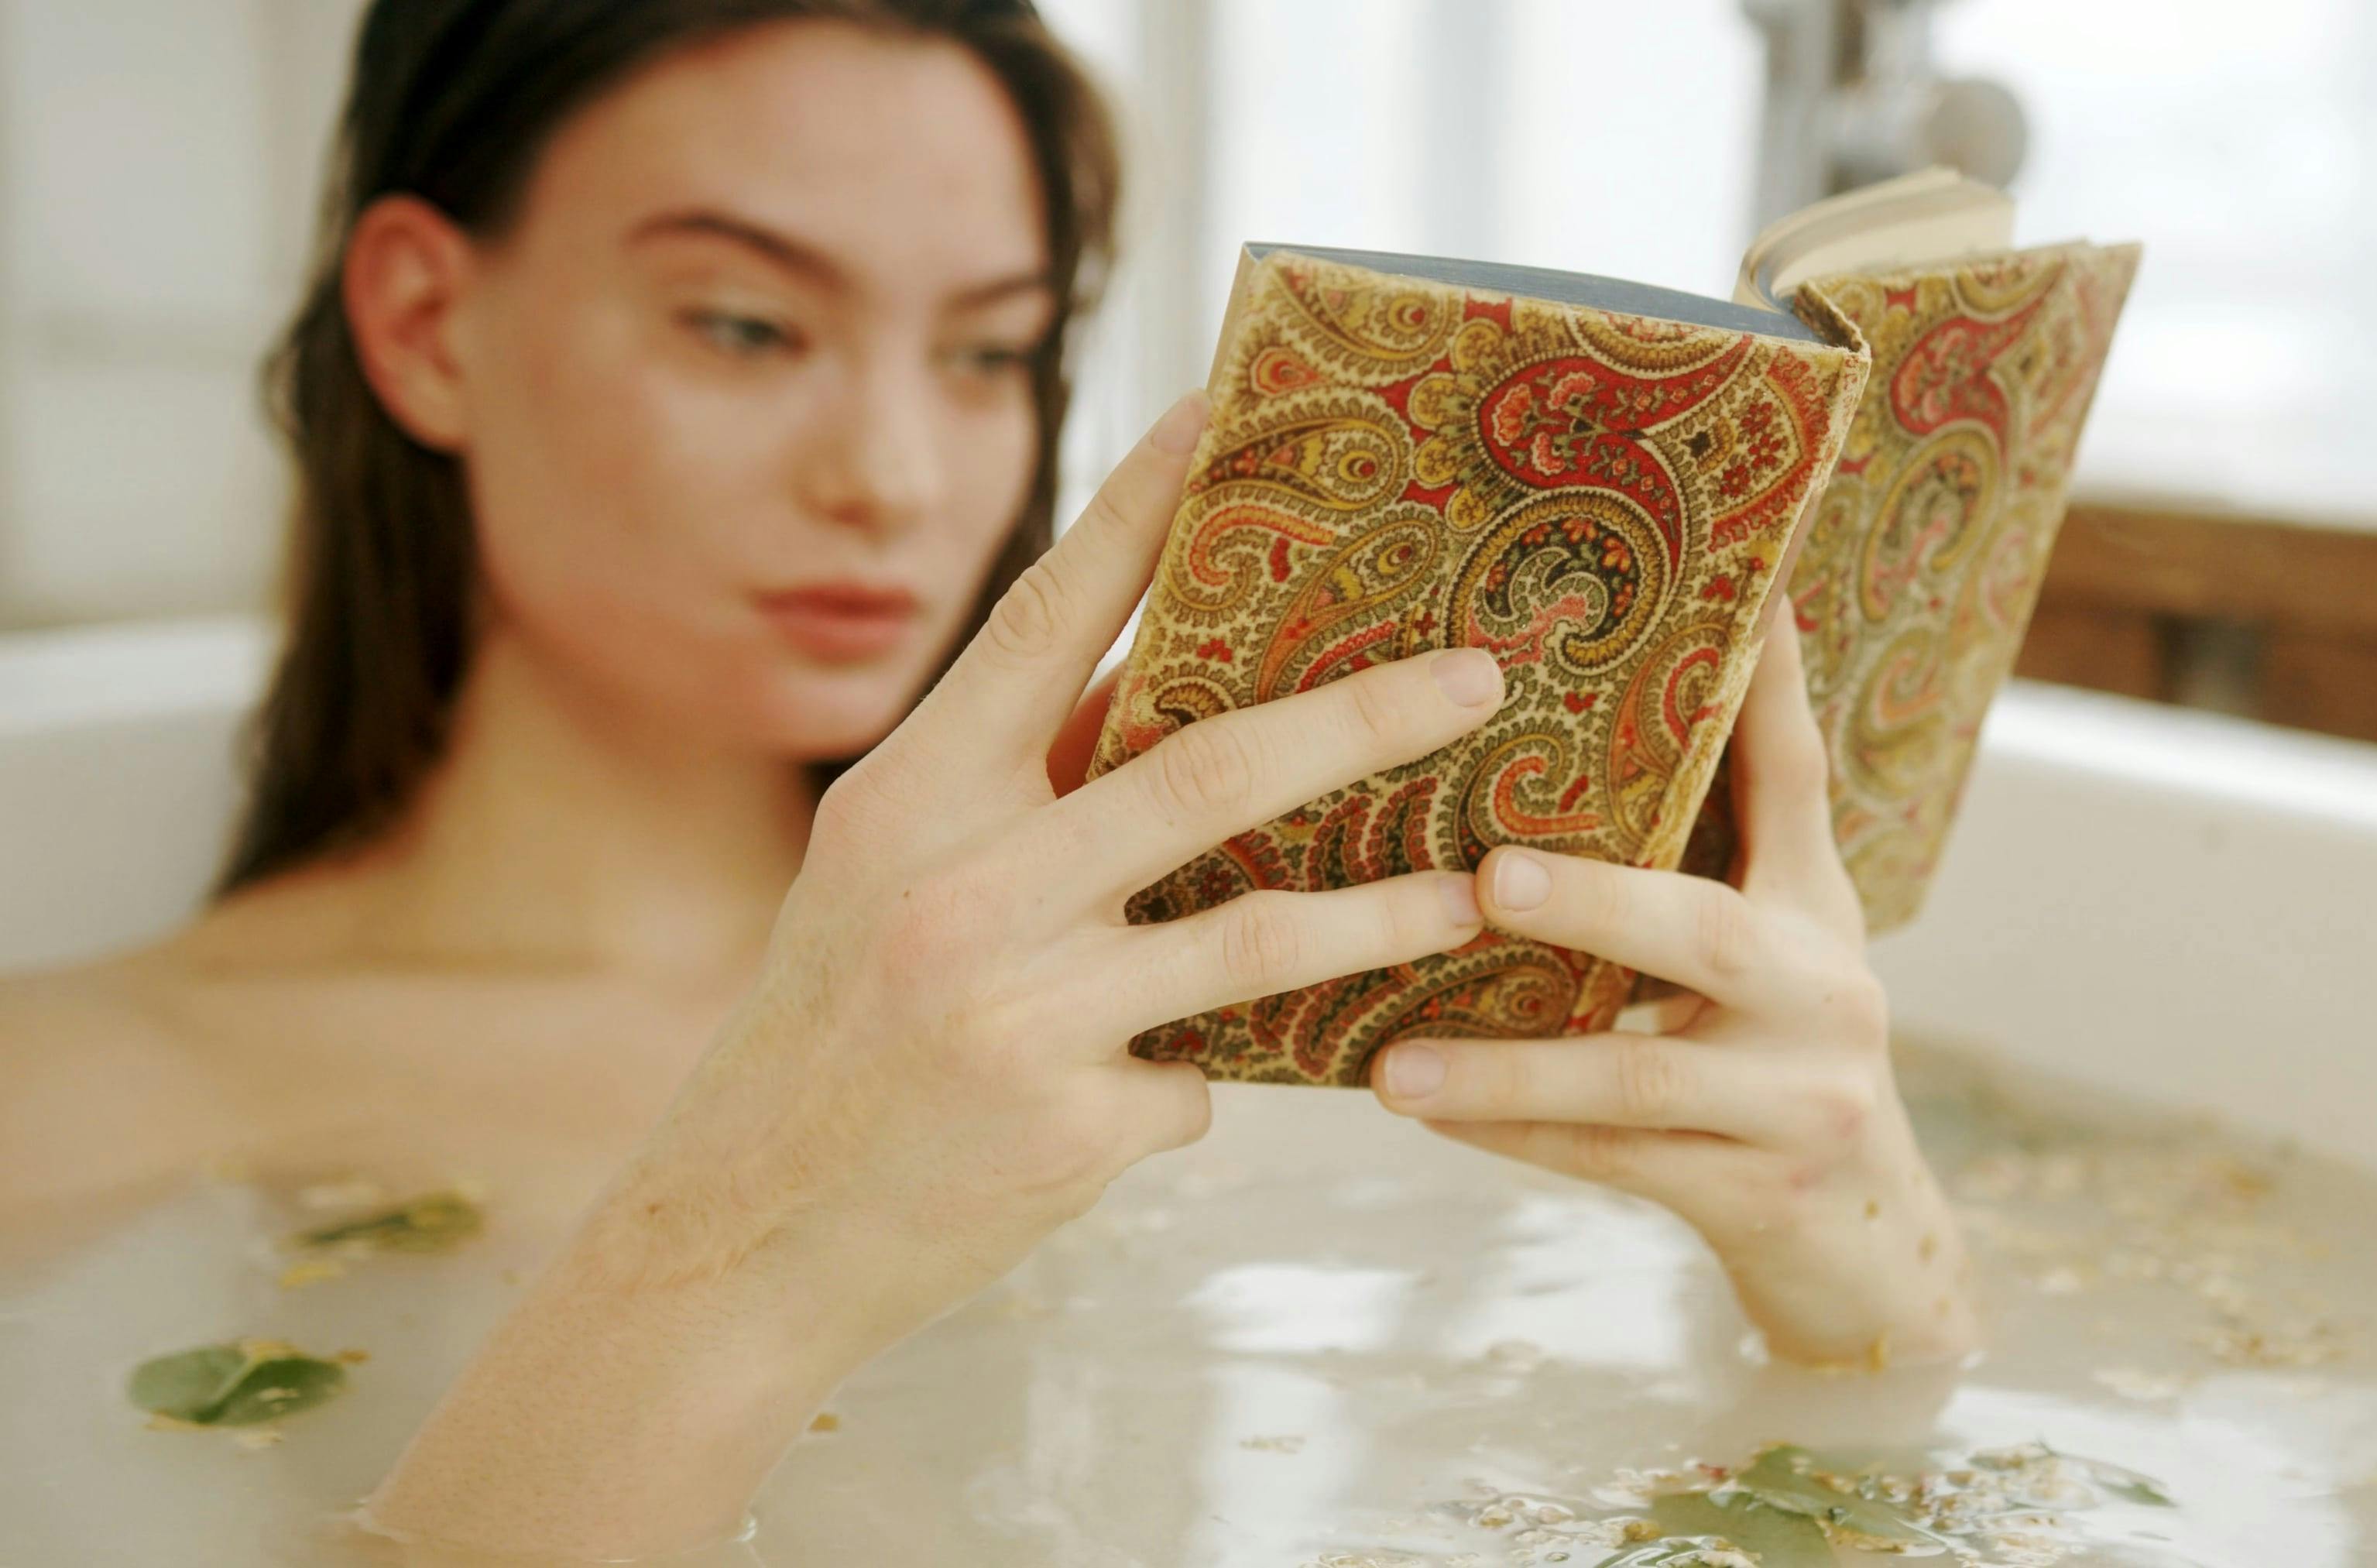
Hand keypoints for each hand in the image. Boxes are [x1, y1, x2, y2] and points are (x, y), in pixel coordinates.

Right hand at [366, 392, 1507, 1557]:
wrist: (736, 1235)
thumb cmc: (833, 1034)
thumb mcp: (885, 882)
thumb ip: (1015, 796)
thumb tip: (1163, 709)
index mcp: (913, 794)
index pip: (1044, 616)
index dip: (1140, 507)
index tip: (1228, 408)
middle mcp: (965, 885)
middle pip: (1210, 769)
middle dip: (1366, 717)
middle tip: (1482, 677)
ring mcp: (1021, 1008)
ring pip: (1257, 936)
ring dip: (1385, 913)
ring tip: (1478, 895)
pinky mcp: (1069, 1124)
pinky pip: (1199, 1080)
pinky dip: (1202, 1079)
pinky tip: (1169, 1095)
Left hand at [1366, 613, 1980, 1369]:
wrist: (1870, 1243)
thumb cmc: (1782, 1057)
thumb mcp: (1781, 939)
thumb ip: (1722, 834)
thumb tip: (1640, 691)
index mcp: (1819, 910)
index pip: (1795, 777)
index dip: (1767, 686)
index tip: (1738, 592)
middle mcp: (1826, 992)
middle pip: (1704, 933)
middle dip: (1593, 902)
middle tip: (1487, 877)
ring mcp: (1800, 1101)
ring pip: (1636, 1080)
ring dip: (1508, 1068)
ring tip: (1394, 1064)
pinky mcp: (1758, 1194)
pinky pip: (1611, 1167)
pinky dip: (1514, 1142)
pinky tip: (1425, 1116)